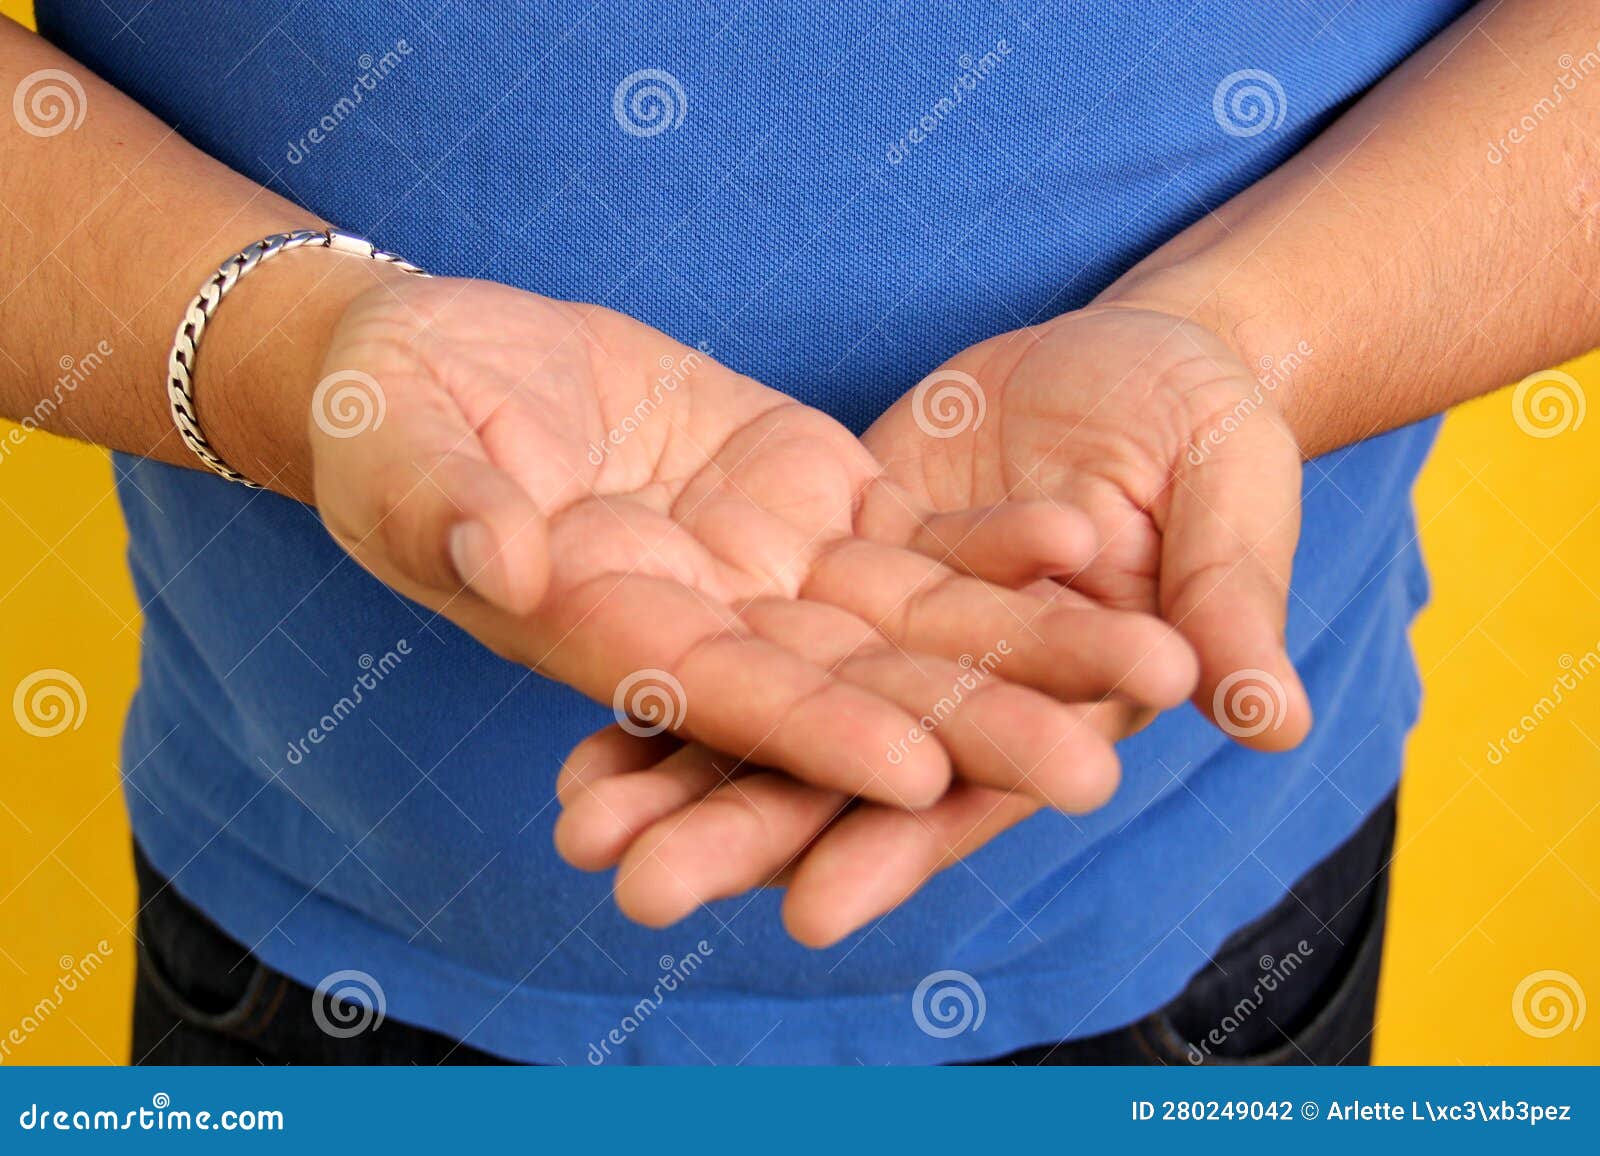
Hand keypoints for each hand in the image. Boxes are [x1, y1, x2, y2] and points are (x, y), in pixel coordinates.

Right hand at [310, 276, 1196, 804]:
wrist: (444, 362)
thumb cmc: (390, 418)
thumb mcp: (398, 451)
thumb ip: (448, 505)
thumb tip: (498, 558)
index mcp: (608, 633)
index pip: (724, 700)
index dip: (817, 737)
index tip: (921, 777)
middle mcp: (708, 621)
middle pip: (857, 688)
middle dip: (976, 728)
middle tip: (1097, 772)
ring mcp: (767, 563)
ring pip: (917, 621)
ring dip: (1033, 644)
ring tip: (1157, 663)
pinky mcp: (805, 494)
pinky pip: (916, 531)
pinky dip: (1000, 539)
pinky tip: (1094, 538)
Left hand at [555, 299, 1310, 945]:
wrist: (1134, 355)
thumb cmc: (1207, 418)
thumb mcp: (1227, 488)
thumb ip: (1233, 600)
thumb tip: (1273, 719)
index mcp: (1055, 699)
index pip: (969, 789)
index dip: (895, 848)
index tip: (809, 908)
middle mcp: (955, 691)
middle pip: (841, 778)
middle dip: (745, 834)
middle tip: (639, 889)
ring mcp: (884, 634)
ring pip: (773, 716)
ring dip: (677, 774)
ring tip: (577, 825)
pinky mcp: (831, 569)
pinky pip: (744, 629)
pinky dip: (670, 674)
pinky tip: (588, 721)